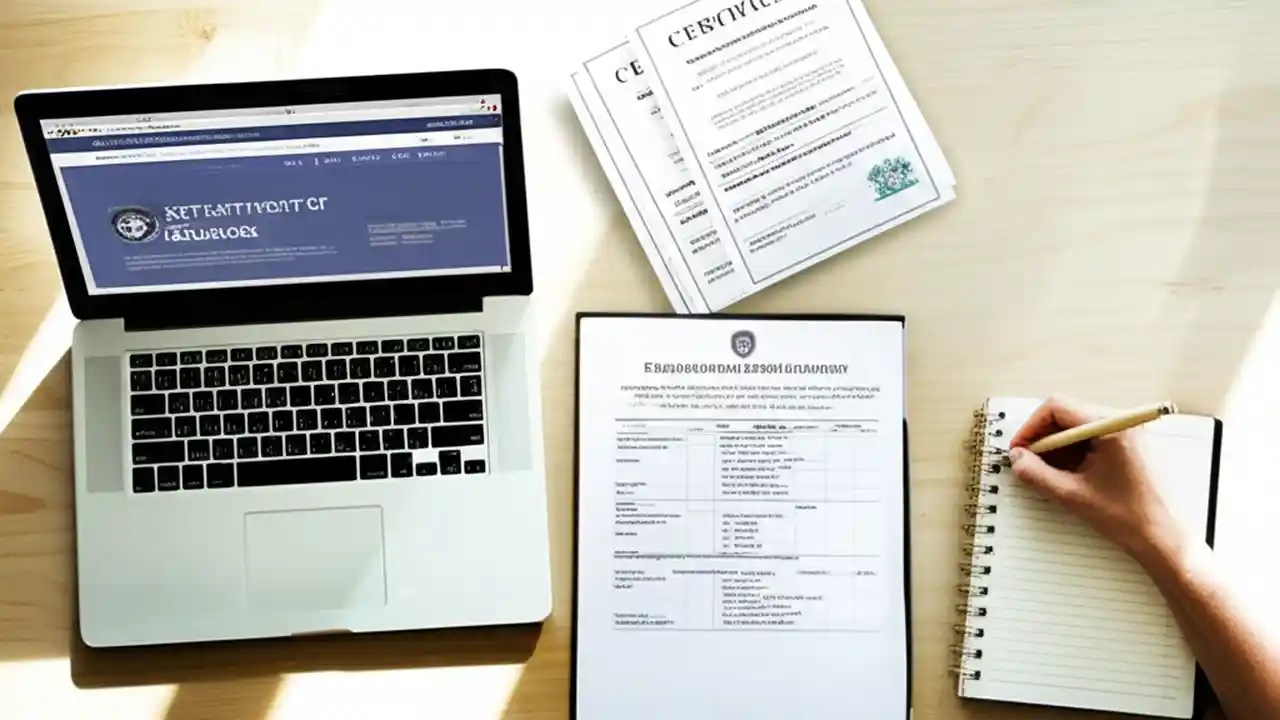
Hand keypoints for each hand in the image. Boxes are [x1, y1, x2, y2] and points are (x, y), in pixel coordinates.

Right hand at [1006, 396, 1183, 562]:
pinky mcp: (1127, 445)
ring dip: (1056, 448)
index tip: (1019, 449)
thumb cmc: (1130, 518)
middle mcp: (1122, 422)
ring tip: (1047, 474)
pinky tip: (1066, 475)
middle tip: (1028, 463)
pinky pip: (1090, 439)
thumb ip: (1036, 474)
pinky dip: (1072, 454)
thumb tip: (1016, 459)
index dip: (1031, 428)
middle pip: (1066, 415)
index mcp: (1112, 426)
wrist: (1164, 538)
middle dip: (1043, 439)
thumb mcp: (1072, 495)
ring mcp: (1126, 432)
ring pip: (1076, 428)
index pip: (1057, 408)